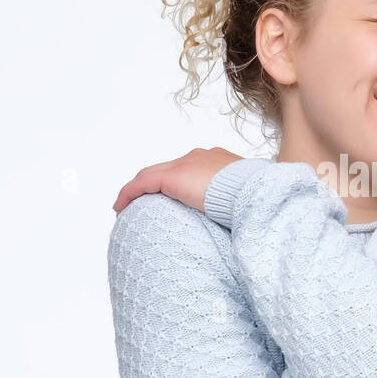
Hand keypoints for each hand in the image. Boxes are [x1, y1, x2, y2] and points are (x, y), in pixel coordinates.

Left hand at [112, 147, 243, 214]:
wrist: (253, 191)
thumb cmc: (257, 197)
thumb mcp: (249, 198)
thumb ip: (240, 202)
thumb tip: (245, 219)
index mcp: (218, 161)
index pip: (190, 169)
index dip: (178, 181)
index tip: (175, 195)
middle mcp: (198, 158)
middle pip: (167, 169)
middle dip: (154, 183)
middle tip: (144, 200)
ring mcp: (185, 165)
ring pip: (150, 175)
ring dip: (137, 190)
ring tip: (126, 206)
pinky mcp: (173, 177)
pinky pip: (141, 184)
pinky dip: (128, 194)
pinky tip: (119, 208)